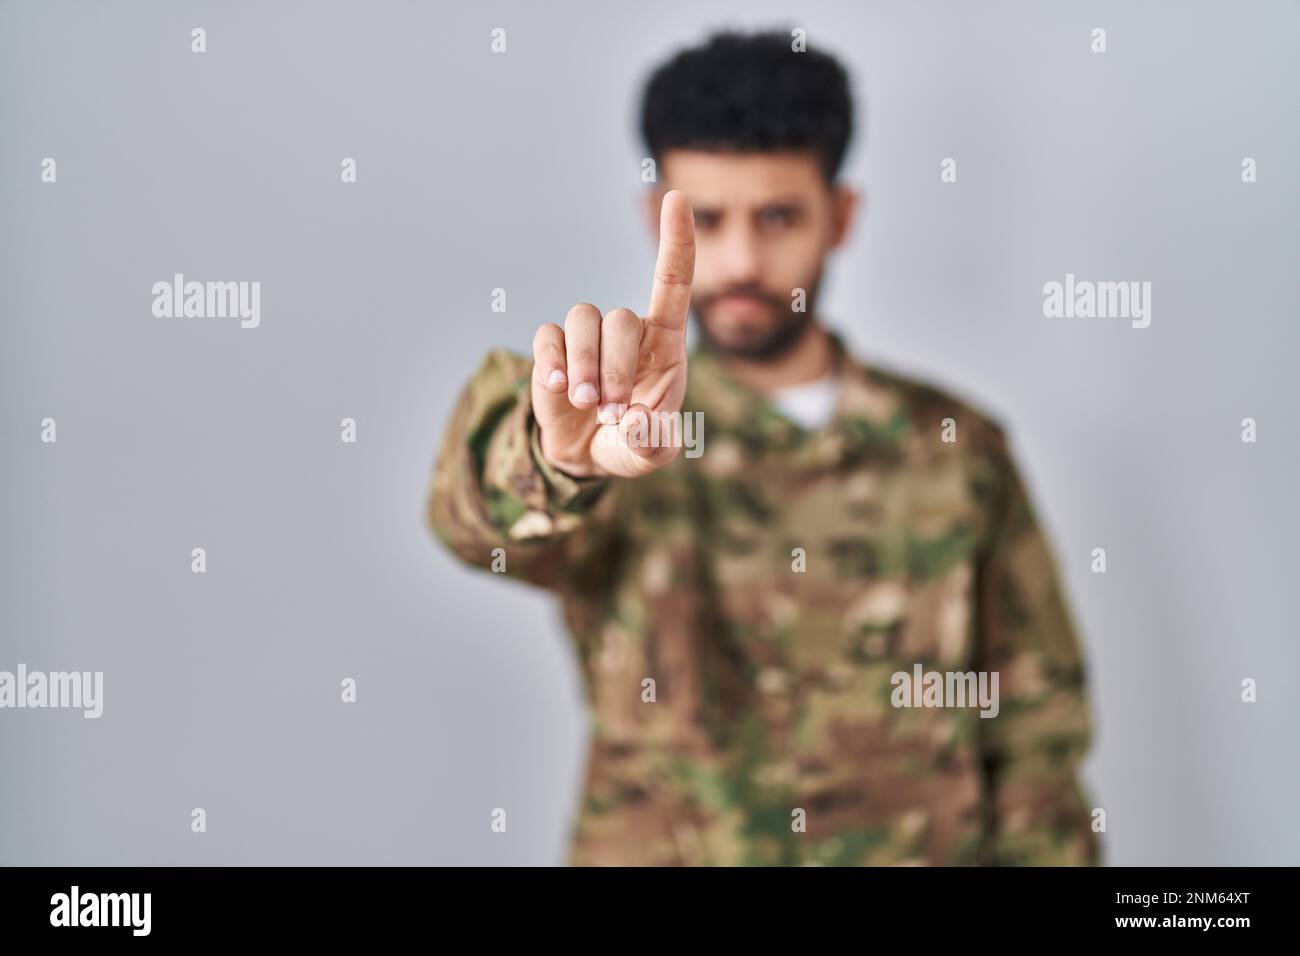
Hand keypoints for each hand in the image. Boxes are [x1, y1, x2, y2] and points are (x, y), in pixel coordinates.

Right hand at [530, 190, 694, 477]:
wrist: (588, 454)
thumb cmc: (632, 442)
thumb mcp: (652, 452)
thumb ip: (655, 442)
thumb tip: (639, 423)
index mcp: (663, 344)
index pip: (672, 282)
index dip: (677, 240)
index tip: (677, 198)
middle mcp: (626, 332)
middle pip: (619, 318)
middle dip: (615, 368)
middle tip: (613, 413)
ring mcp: (587, 337)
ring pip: (582, 319)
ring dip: (584, 366)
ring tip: (586, 405)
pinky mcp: (553, 349)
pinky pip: (548, 337)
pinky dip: (553, 363)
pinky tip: (559, 390)